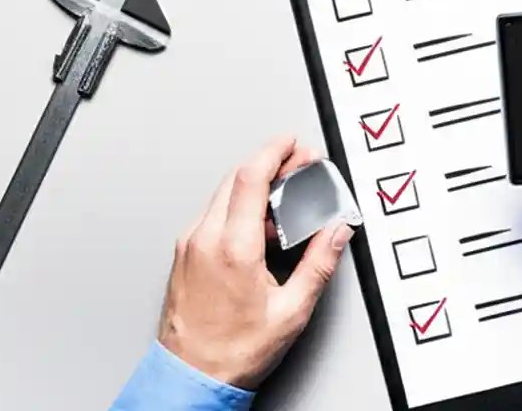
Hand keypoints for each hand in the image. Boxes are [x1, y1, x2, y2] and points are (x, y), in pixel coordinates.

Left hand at [158, 136, 353, 388]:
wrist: (190, 377)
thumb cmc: (232, 352)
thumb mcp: (291, 310)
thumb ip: (319, 263)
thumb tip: (337, 234)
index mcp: (233, 247)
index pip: (250, 176)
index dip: (274, 151)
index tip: (292, 144)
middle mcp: (204, 240)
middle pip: (236, 179)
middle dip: (269, 164)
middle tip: (296, 165)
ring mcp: (190, 247)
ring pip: (222, 195)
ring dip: (253, 186)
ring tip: (282, 200)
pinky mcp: (184, 257)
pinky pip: (213, 216)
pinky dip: (238, 208)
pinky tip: (258, 227)